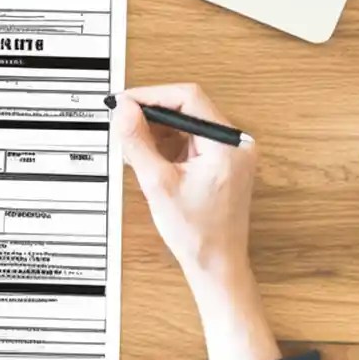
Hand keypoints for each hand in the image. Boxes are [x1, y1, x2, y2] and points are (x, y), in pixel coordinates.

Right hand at [114, 84, 281, 359]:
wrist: (216, 264)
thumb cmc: (197, 233)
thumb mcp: (158, 184)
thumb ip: (138, 142)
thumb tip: (124, 110)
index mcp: (227, 145)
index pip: (187, 98)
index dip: (151, 95)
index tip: (125, 102)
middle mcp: (235, 144)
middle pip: (188, 107)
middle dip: (152, 114)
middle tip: (122, 121)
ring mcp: (231, 153)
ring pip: (188, 123)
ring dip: (158, 129)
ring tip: (133, 146)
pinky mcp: (223, 162)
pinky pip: (192, 140)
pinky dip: (168, 143)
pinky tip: (148, 156)